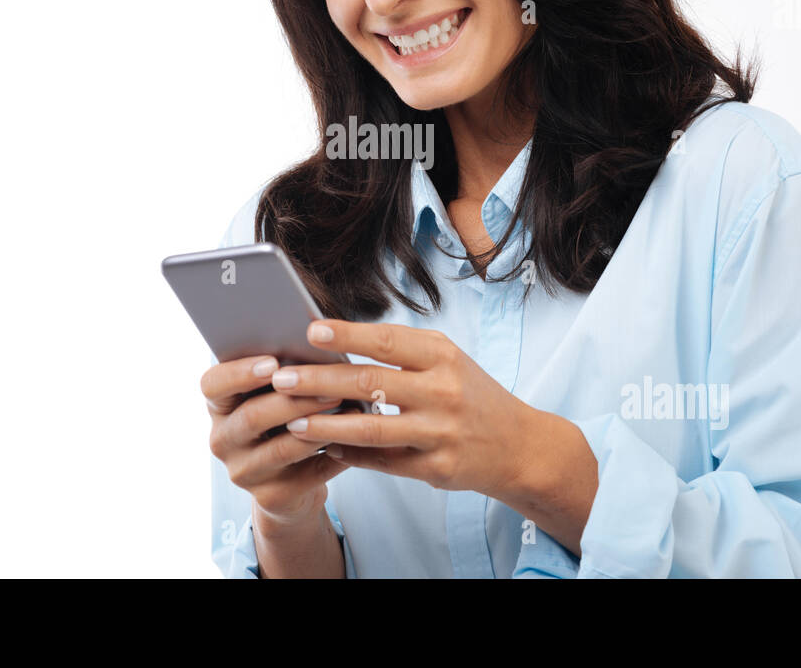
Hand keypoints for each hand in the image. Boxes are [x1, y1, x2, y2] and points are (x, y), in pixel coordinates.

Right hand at [202, 354, 349, 526]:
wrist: (289, 484)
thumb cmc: (284, 422)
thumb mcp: (273, 396)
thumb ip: (284, 373)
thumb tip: (316, 343)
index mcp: (219, 406)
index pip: (213, 385)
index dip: (239, 373)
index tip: (272, 362)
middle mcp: (223, 440)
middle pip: (252, 416)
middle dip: (294, 399)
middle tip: (328, 387)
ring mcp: (244, 472)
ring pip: (283, 447)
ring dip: (319, 425)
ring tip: (348, 408)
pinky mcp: (272, 496)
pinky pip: (308, 473)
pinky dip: (335, 452)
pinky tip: (355, 437)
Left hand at [271, 320, 536, 497]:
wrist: (519, 445)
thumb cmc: (470, 393)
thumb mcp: (447, 359)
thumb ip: (400, 350)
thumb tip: (338, 339)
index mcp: (443, 357)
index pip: (387, 342)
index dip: (347, 336)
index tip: (310, 331)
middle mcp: (443, 392)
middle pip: (370, 384)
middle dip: (320, 382)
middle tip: (281, 378)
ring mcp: (440, 433)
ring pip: (371, 430)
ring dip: (326, 426)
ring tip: (291, 421)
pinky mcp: (436, 468)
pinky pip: (382, 462)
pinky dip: (349, 456)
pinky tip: (323, 449)